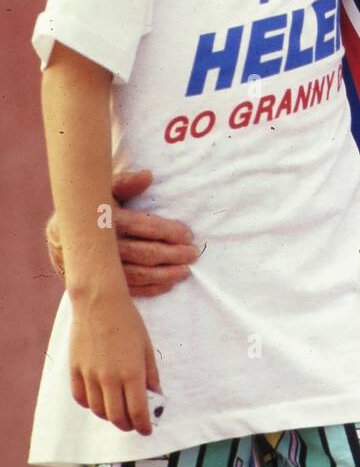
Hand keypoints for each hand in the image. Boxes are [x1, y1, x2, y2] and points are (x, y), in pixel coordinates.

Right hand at [47, 168, 197, 296]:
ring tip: (185, 271)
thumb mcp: (104, 189)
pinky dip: (147, 289)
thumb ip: (126, 183)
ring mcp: (95, 267)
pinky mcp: (95, 283)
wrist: (60, 232)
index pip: (141, 225)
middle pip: (141, 253)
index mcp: (103, 218)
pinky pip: (124, 290)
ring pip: (135, 275)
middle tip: (193, 254)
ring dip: (163, 275)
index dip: (167, 230)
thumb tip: (148, 175)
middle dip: (171, 255)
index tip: (187, 234)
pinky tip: (166, 285)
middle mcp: (99, 244)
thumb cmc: (91, 206)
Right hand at [70, 291, 160, 435]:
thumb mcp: (147, 347)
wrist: (99, 302)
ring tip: (118, 412)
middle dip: (128, 425)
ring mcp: (90, 375)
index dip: (144, 426)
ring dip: (109, 417)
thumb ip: (151, 375)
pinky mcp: (75, 369)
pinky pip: (80, 398)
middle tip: (134, 423)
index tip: (148, 430)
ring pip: (98, 411)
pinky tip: (99, 400)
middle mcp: (109, 378)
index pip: (137, 412)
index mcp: (132, 373)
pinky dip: (90, 405)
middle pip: (117, 417)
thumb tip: (156, 396)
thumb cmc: (128, 322)